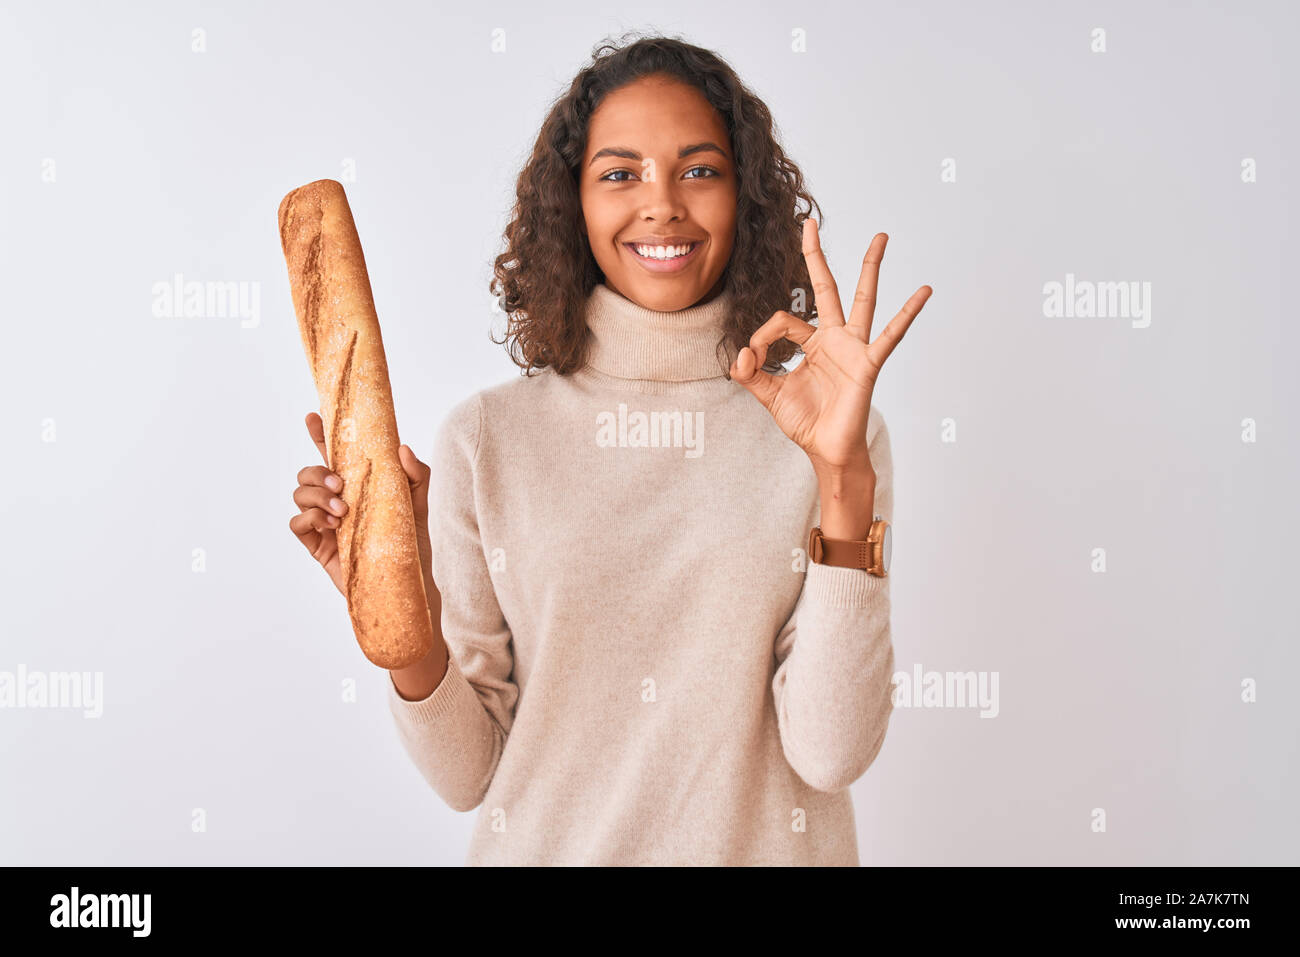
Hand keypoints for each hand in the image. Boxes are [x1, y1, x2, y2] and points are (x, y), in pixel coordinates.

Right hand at [288, 412, 433, 596]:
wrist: (412, 582)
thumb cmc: (415, 542)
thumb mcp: (421, 503)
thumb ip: (417, 474)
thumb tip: (402, 448)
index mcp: (358, 485)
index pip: (334, 455)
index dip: (321, 434)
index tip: (313, 416)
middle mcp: (338, 501)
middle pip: (309, 472)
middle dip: (317, 470)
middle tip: (340, 483)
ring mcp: (326, 524)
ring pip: (299, 494)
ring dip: (316, 495)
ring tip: (342, 510)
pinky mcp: (319, 547)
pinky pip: (297, 524)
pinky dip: (309, 518)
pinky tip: (331, 525)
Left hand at [729, 219, 930, 476]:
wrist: (827, 452)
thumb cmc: (806, 423)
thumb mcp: (769, 396)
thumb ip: (750, 375)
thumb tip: (737, 355)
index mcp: (812, 343)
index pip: (783, 320)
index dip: (760, 336)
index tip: (750, 359)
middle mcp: (834, 338)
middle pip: (826, 287)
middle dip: (816, 256)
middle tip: (810, 222)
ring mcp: (853, 348)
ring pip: (862, 298)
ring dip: (870, 266)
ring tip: (881, 236)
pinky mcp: (868, 363)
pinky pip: (890, 335)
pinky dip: (908, 313)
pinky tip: (923, 291)